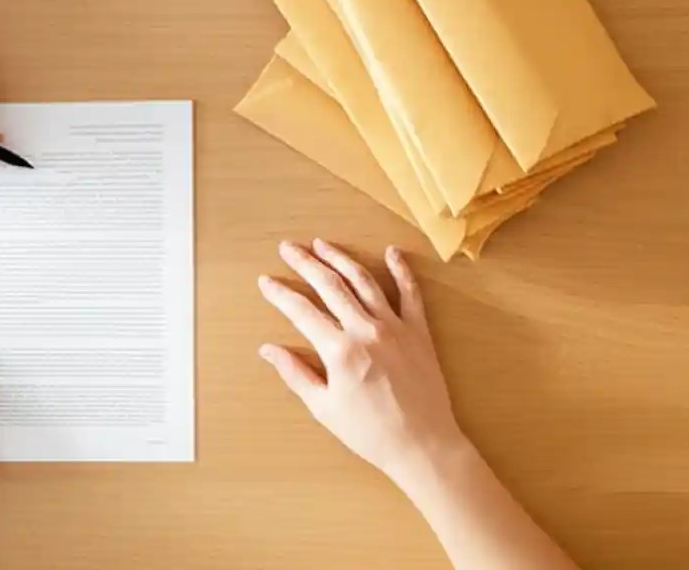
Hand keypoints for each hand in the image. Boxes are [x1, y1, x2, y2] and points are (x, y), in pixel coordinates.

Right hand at [257, 240, 469, 484]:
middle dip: (305, 263)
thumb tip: (268, 350)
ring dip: (341, 258)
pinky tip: (391, 252)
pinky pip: (410, 293)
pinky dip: (400, 270)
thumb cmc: (369, 433)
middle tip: (288, 248)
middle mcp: (366, 330)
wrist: (422, 445)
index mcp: (339, 351)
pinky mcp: (419, 331)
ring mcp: (395, 327)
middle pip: (329, 285)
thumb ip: (295, 373)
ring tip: (322, 244)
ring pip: (363, 281)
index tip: (266, 281)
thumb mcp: (324, 408)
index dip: (280, 294)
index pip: (301, 311)